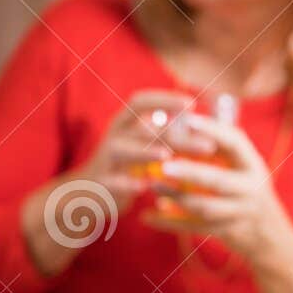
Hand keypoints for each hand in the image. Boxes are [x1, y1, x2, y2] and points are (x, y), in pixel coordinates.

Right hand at [78, 90, 203, 214]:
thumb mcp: (139, 144)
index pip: (141, 101)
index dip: (165, 99)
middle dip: (176, 136)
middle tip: (207, 146)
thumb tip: (200, 122)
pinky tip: (143, 188)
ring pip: (123, 150)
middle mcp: (114, 137)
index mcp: (124, 124)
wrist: (86, 194)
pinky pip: (112, 181)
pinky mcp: (101, 183)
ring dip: (145, 152)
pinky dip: (126, 184)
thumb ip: (163, 133)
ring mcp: (105, 160)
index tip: (192, 103)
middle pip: (144, 130)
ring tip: (165, 155)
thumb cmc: (123, 166)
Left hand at [142, 113, 292, 260]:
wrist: (270, 235)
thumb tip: (183, 124)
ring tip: (152, 186)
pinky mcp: (225, 232)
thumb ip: (219, 149)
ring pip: (204, 206)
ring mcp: (240, 213)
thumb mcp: (243, 166)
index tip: (188, 120)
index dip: (213, 130)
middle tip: (164, 165)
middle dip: (190, 172)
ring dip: (175, 196)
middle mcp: (250, 188)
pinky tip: (147, 216)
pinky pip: (193, 227)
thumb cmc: (247, 189)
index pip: (235, 142)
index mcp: (253, 165)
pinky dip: (169, 222)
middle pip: (218, 180)